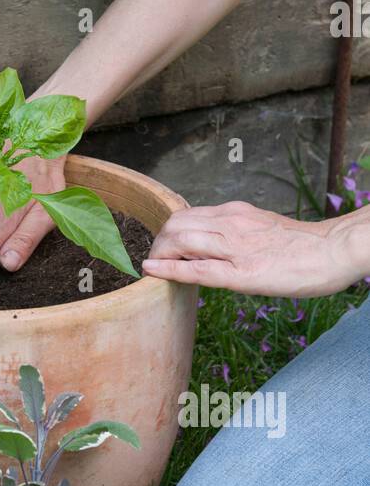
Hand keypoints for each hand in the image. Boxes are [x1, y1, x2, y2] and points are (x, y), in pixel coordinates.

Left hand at [142, 200, 359, 296]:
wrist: (333, 251)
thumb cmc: (302, 245)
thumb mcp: (261, 228)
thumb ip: (234, 233)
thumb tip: (209, 247)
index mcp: (234, 212)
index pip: (186, 215)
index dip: (166, 232)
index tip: (159, 248)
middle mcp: (230, 223)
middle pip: (175, 224)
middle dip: (157, 243)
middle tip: (154, 261)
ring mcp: (235, 246)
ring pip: (180, 241)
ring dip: (158, 255)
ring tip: (154, 269)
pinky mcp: (243, 272)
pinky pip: (197, 268)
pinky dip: (168, 270)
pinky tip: (152, 272)